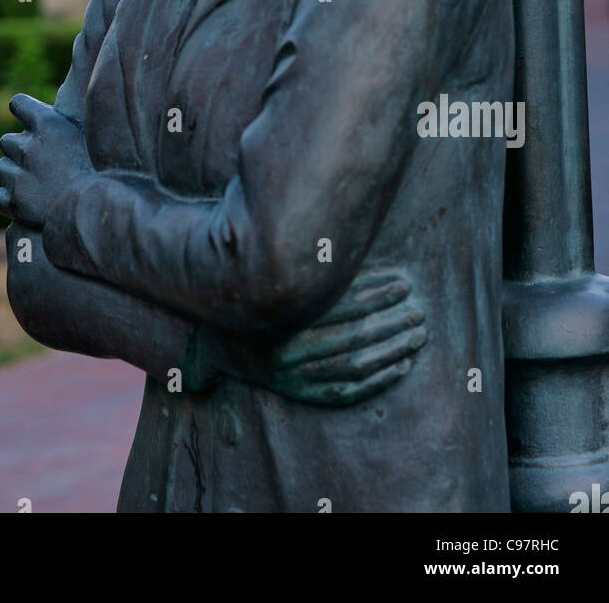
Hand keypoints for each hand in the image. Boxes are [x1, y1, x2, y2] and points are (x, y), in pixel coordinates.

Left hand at [0, 94, 92, 229]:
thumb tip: (91, 62)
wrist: (99, 213)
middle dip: (18, 150)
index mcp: (47, 123)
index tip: (24, 114)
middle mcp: (27, 146)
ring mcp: (17, 175)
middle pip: (7, 140)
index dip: (22, 110)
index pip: (17, 104)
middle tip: (40, 162)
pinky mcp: (13, 202)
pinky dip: (8, 198)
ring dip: (11, 173)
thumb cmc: (105, 169)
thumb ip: (79, 116)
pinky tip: (27, 200)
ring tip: (34, 183)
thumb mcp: (95, 132)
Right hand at [219, 271, 427, 405]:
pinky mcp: (298, 394)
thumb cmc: (252, 294)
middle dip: (391, 324)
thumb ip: (311, 263)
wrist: (215, 338)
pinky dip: (378, 381)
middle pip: (352, 337)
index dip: (376, 294)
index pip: (339, 304)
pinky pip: (345, 392)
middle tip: (419, 312)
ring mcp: (292, 376)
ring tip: (417, 336)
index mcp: (281, 314)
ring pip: (353, 367)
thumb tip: (356, 240)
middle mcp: (286, 348)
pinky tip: (401, 365)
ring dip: (391, 351)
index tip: (404, 283)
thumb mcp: (273, 272)